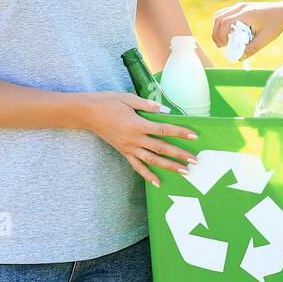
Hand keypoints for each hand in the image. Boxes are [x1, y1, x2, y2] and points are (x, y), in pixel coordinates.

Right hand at [77, 91, 198, 186]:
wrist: (87, 113)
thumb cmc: (108, 102)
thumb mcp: (128, 98)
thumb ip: (148, 105)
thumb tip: (165, 111)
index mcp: (137, 124)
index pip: (163, 129)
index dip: (179, 132)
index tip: (193, 136)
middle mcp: (134, 138)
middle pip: (161, 148)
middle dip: (179, 155)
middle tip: (194, 161)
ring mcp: (129, 147)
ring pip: (152, 160)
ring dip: (169, 167)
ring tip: (184, 172)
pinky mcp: (123, 152)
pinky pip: (137, 166)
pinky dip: (148, 175)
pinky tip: (158, 183)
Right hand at [211, 1, 282, 59]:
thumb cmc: (275, 25)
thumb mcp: (265, 39)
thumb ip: (252, 49)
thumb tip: (239, 57)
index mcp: (246, 14)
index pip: (225, 23)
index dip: (221, 35)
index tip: (224, 46)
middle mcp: (240, 7)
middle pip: (219, 18)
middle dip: (216, 32)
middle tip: (219, 45)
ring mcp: (240, 5)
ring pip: (220, 14)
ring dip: (217, 27)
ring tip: (221, 41)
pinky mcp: (241, 7)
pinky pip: (225, 13)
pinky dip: (222, 23)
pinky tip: (226, 33)